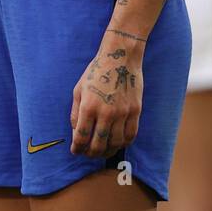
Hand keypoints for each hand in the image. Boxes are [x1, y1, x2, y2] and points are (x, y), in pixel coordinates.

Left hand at [71, 32, 144, 158]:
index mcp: (88, 107)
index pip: (81, 137)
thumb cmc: (96, 71)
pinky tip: (118, 142)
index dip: (77, 148)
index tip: (76, 150)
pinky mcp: (135, 111)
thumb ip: (75, 113)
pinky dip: (124, 143)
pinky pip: (131, 135)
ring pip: (116, 143)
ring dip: (107, 151)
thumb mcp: (78, 89)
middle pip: (98, 145)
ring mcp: (123, 113)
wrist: (121, 56)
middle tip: (88, 153)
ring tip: (103, 150)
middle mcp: (106, 112)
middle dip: (91, 154)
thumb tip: (76, 132)